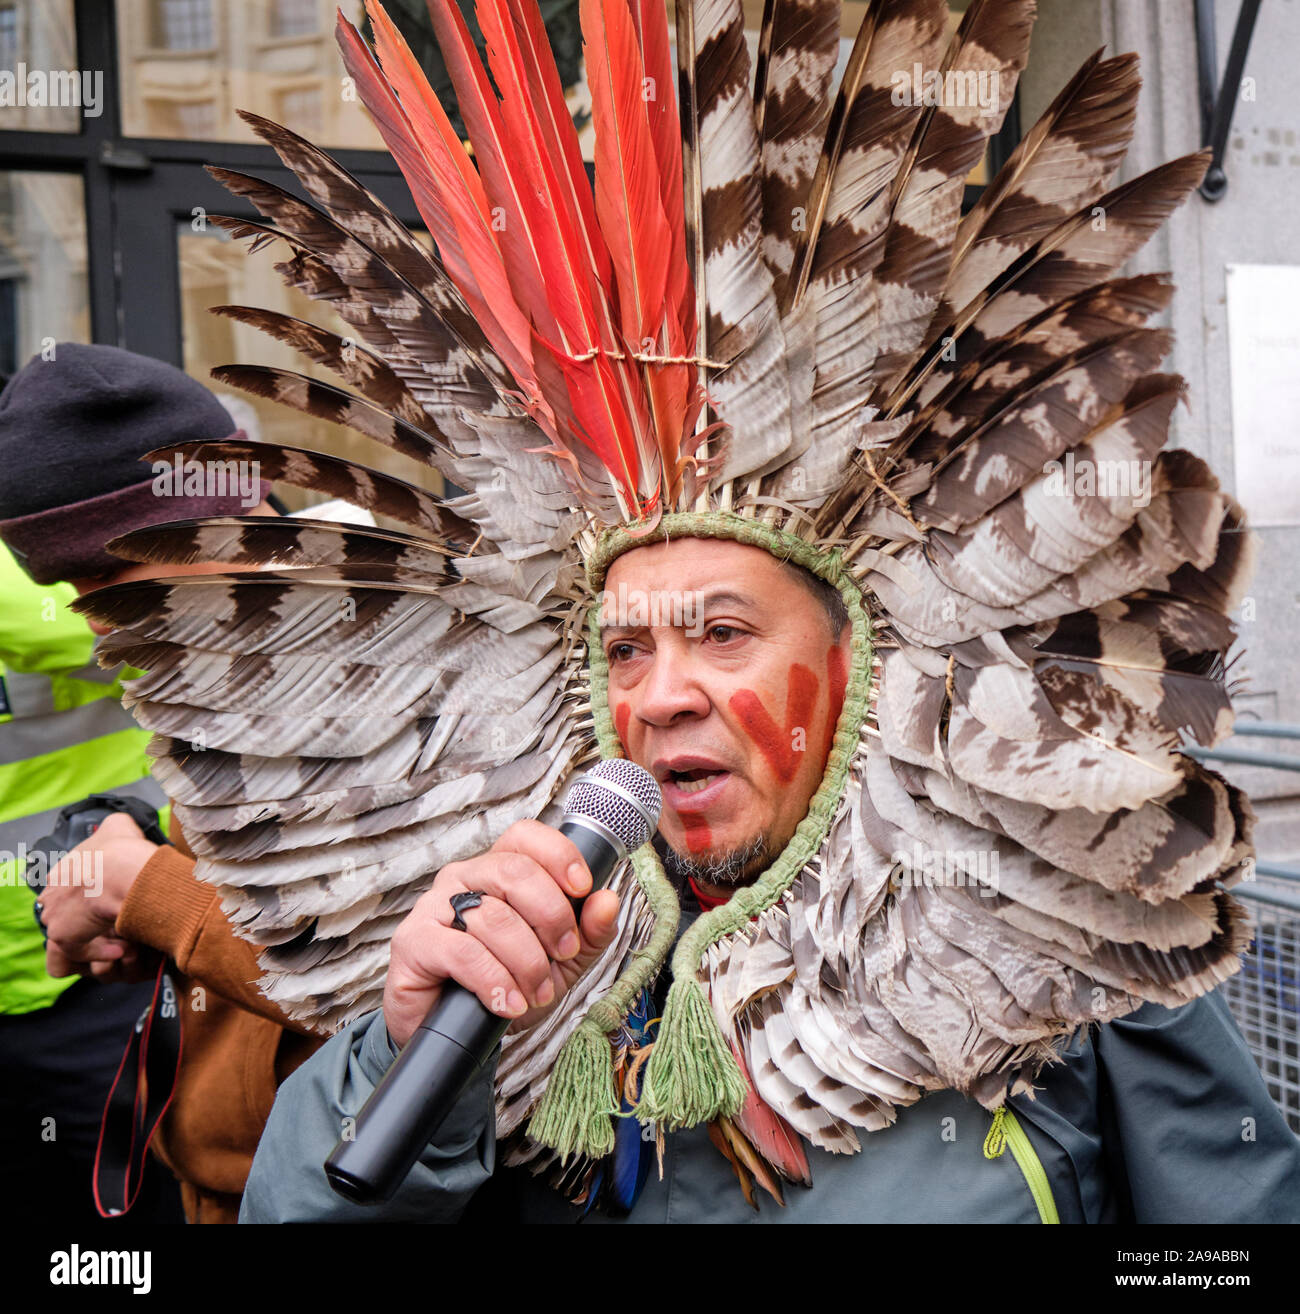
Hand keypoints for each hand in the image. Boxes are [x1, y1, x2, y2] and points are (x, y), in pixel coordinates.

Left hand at [39, 811, 158, 979]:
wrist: (120, 872)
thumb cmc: (120, 849)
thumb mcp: (118, 825)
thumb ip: (115, 826)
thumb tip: (120, 826)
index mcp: (62, 871)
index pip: (68, 887)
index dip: (90, 895)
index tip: (110, 899)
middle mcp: (52, 894)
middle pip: (67, 911)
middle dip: (90, 918)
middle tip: (115, 919)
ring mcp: (55, 916)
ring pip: (74, 933)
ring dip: (98, 935)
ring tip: (124, 936)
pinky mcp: (63, 937)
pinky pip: (82, 950)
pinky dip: (104, 951)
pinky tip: (123, 947)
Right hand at [383, 820, 620, 1048]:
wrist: (454, 1034)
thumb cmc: (506, 986)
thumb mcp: (561, 963)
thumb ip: (588, 932)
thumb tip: (608, 900)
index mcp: (498, 870)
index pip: (524, 836)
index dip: (558, 854)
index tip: (582, 888)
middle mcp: (464, 878)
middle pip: (513, 871)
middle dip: (551, 915)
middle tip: (565, 953)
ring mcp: (435, 906)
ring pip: (493, 916)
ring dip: (526, 962)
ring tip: (536, 993)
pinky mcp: (414, 941)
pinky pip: (464, 952)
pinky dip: (496, 981)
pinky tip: (508, 1003)